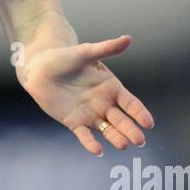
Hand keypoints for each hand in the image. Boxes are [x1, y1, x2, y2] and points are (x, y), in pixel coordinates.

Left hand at [19, 34, 154, 156]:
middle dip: (131, 130)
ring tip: (123, 145)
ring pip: (106, 129)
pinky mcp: (74, 122)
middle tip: (139, 140)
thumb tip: (128, 38)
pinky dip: (91, 143)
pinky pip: (84, 135)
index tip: (148, 123)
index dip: (139, 113)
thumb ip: (107, 48)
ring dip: (115, 138)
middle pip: (121, 120)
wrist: (40, 68)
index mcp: (111, 88)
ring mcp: (90, 115)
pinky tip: (98, 150)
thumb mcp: (87, 53)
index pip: (130, 103)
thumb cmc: (65, 57)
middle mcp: (104, 104)